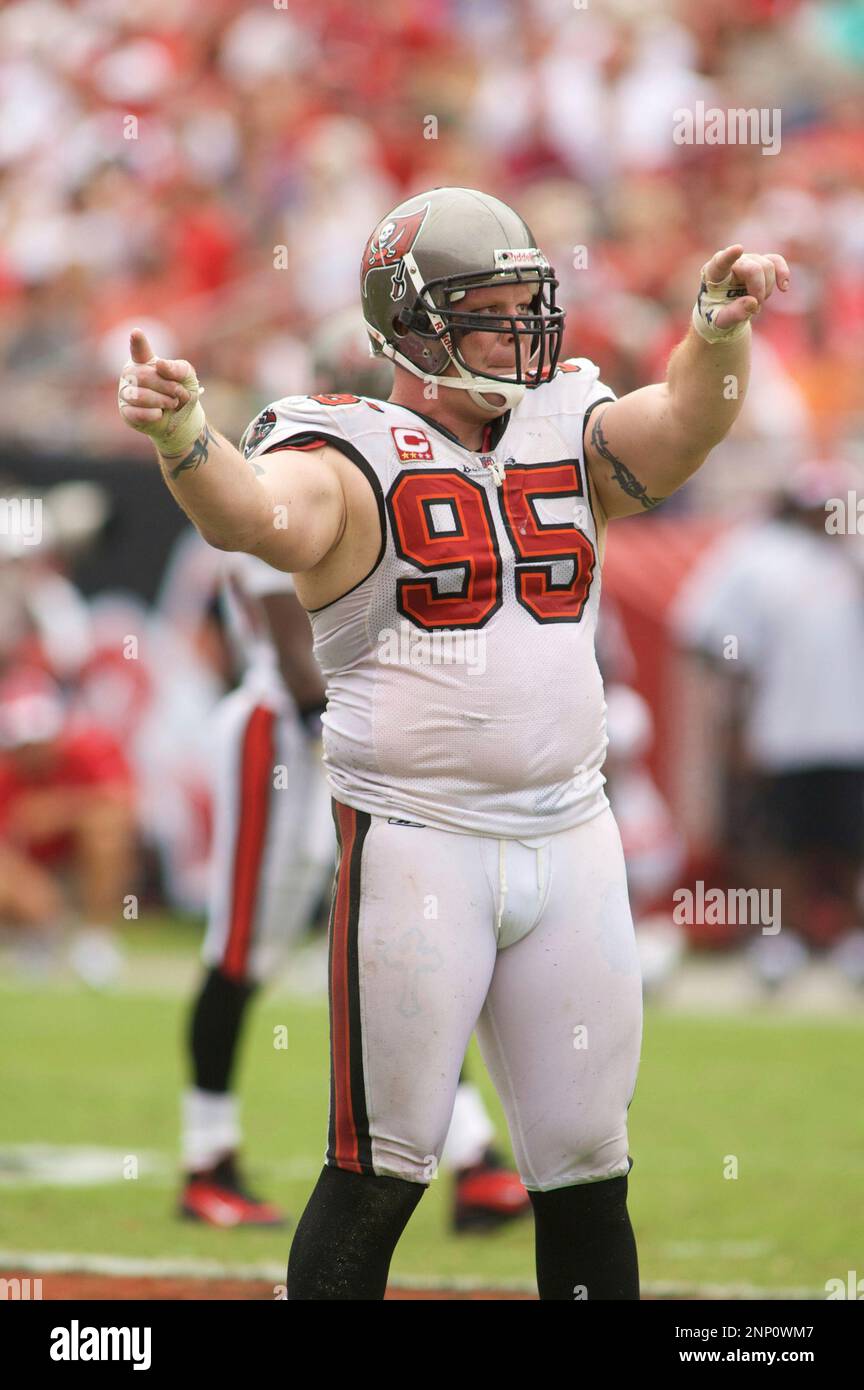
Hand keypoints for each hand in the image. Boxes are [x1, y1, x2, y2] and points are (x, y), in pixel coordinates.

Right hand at [118, 329, 204, 454]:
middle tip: (178, 394)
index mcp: (145, 362)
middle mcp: (131, 375)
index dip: (137, 342)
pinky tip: (159, 414)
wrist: (182, 419)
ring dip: (160, 401)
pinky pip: (135, 412)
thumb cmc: (182, 392)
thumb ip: (177, 368)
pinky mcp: (126, 412)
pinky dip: (152, 414)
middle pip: (142, 376)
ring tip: (171, 404)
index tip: (136, 332)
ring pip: (137, 395)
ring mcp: (126, 393)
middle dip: (166, 386)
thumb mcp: (187, 377)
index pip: (139, 350)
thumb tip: (159, 364)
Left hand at [693, 246, 790, 340]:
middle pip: (754, 268)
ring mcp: (748, 260)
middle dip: (759, 290)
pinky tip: (784, 288)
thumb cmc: (717, 313)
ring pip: (767, 267)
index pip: (721, 261)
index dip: (730, 255)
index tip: (738, 249)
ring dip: (767, 290)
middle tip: (756, 308)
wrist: (723, 310)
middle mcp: (732, 262)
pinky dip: (783, 274)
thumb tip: (753, 302)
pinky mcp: (760, 263)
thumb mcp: (720, 320)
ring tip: (757, 304)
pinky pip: (776, 261)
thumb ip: (733, 314)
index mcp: (714, 273)